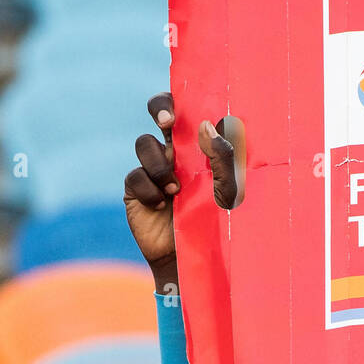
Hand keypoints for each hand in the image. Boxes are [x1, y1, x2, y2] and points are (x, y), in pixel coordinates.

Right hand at [124, 92, 238, 289]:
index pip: (187, 113)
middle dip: (159, 110)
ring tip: (176, 189)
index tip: (180, 108)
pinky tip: (163, 204)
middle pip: (157, 115)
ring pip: (144, 145)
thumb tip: (204, 126)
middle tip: (166, 124)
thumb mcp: (228, 193)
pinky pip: (135, 176)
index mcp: (199, 148)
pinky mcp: (136, 191)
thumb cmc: (219, 225)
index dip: (177, 101)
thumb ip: (221, 159)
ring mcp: (153, 170)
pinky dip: (149, 188)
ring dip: (159, 163)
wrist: (195, 261)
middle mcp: (174, 153)